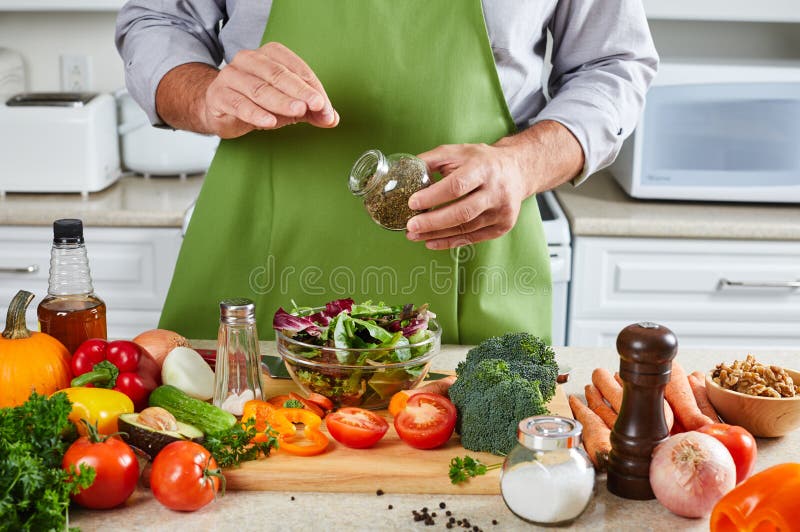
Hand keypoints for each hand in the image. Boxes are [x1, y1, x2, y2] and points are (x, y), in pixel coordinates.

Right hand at [202, 42, 338, 137]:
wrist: (220, 108)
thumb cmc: (258, 101)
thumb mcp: (289, 104)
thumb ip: (312, 110)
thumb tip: (331, 119)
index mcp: (270, 55)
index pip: (295, 68)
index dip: (312, 87)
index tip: (324, 105)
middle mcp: (249, 60)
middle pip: (278, 74)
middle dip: (300, 91)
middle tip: (316, 105)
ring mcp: (231, 76)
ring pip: (259, 89)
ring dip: (281, 101)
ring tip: (298, 112)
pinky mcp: (219, 96)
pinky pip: (239, 104)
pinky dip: (255, 113)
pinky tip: (269, 122)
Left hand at [405, 143, 532, 248]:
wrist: (516, 171)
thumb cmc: (481, 161)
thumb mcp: (457, 152)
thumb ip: (431, 160)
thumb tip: (403, 172)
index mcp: (483, 168)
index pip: (457, 186)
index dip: (433, 196)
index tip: (412, 203)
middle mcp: (496, 191)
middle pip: (462, 212)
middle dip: (433, 222)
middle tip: (410, 226)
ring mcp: (502, 211)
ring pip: (466, 228)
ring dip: (436, 234)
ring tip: (414, 234)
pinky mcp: (502, 226)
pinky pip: (472, 238)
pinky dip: (449, 242)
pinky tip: (431, 241)